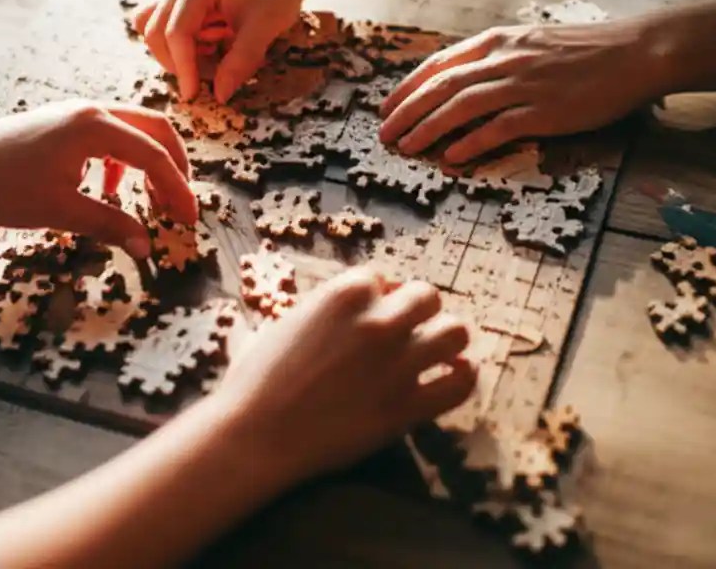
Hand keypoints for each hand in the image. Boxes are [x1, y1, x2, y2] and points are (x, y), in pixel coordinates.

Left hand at [0, 101, 196, 258]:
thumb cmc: (1, 185)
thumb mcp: (60, 211)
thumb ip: (109, 224)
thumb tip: (147, 246)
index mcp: (95, 126)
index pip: (155, 155)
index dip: (177, 189)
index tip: (189, 220)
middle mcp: (91, 110)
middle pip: (154, 129)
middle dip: (174, 166)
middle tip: (180, 203)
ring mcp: (76, 114)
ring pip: (132, 131)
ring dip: (149, 164)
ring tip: (148, 201)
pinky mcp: (62, 124)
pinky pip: (109, 137)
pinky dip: (121, 162)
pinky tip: (107, 190)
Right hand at [134, 0, 311, 102]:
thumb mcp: (264, 28)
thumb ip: (240, 62)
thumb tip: (219, 96)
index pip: (176, 31)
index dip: (183, 67)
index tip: (194, 94)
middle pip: (155, 32)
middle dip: (177, 62)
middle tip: (210, 75)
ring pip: (156, 30)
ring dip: (179, 52)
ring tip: (214, 50)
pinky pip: (168, 27)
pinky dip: (184, 44)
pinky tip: (211, 43)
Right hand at [213, 269, 474, 481]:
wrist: (256, 437)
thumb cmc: (251, 384)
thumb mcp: (269, 328)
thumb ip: (298, 314)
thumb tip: (298, 314)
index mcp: (343, 294)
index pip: (381, 279)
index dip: (376, 296)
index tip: (370, 313)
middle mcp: (378, 322)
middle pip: (427, 297)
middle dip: (417, 312)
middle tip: (407, 330)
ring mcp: (397, 364)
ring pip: (456, 333)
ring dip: (446, 340)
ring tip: (436, 352)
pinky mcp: (408, 407)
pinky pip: (461, 385)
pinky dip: (463, 377)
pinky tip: (453, 376)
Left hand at [378, 21, 665, 163]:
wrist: (635, 52)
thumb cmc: (587, 51)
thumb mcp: (534, 43)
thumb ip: (499, 58)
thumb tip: (466, 80)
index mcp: (499, 41)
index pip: (439, 64)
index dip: (408, 87)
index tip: (387, 106)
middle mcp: (505, 59)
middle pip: (440, 87)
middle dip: (406, 111)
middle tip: (384, 134)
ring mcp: (523, 84)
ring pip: (460, 107)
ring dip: (427, 129)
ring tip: (406, 148)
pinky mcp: (544, 110)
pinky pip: (497, 128)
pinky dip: (469, 144)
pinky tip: (451, 159)